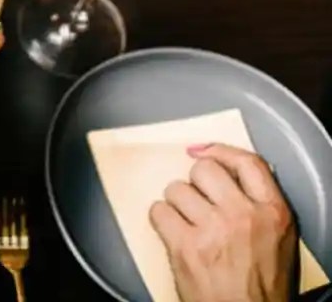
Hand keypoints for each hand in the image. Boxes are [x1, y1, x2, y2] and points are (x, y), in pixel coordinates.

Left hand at [150, 144, 296, 301]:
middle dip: (195, 183)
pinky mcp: (185, 245)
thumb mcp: (278, 239)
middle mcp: (243, 215)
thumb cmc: (262, 287)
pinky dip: (160, 220)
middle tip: (197, 202)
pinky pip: (158, 211)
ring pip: (176, 189)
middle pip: (204, 169)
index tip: (201, 150)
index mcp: (273, 213)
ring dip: (176, 204)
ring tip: (186, 224)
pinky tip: (172, 233)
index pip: (248, 162)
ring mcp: (212, 229)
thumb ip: (259, 206)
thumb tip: (230, 176)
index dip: (220, 150)